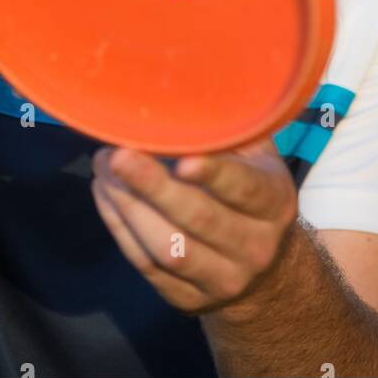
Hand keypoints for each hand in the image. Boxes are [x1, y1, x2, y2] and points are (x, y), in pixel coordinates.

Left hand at [90, 138, 297, 314]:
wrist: (264, 267)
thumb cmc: (252, 189)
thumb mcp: (260, 157)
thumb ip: (234, 127)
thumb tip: (192, 79)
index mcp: (275, 203)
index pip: (245, 190)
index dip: (214, 175)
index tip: (182, 159)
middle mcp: (254, 246)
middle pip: (199, 220)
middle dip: (153, 187)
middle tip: (118, 155)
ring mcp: (222, 279)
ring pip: (168, 248)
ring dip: (128, 207)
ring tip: (103, 169)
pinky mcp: (188, 299)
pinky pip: (147, 266)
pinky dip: (120, 228)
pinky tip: (104, 194)